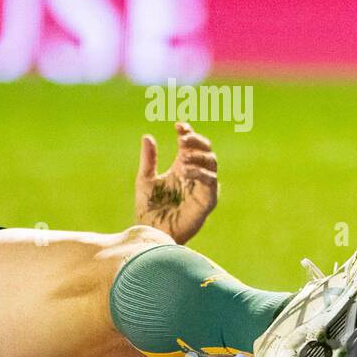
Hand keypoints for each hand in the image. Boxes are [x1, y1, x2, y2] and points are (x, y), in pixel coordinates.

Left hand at [134, 123, 218, 244]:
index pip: (191, 145)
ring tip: (182, 157)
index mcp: (182, 167)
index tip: (178, 125)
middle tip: (183, 139)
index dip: (188, 133)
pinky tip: (185, 171)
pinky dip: (200, 174)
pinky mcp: (207, 200)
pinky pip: (210, 183)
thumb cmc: (149, 208)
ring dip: (198, 157)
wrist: (152, 231)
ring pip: (211, 163)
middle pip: (205, 150)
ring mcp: (202, 187)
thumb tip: (147, 136)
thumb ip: (149, 159)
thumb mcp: (145, 179)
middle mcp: (195, 174)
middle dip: (197, 141)